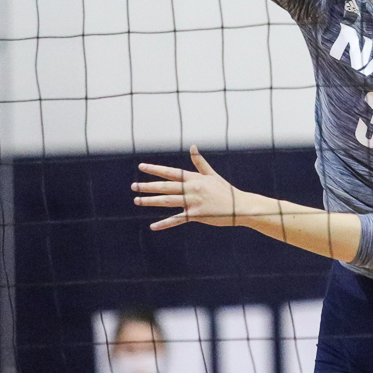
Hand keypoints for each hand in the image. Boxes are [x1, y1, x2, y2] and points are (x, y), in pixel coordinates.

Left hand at [133, 146, 254, 230]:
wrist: (239, 207)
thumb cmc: (226, 191)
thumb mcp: (212, 175)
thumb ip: (200, 163)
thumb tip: (193, 146)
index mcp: (194, 178)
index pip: (171, 172)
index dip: (155, 169)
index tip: (141, 167)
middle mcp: (191, 189)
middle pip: (165, 186)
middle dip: (148, 186)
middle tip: (133, 186)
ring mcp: (193, 202)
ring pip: (167, 201)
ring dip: (151, 201)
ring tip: (137, 200)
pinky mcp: (195, 216)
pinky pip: (176, 220)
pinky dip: (164, 224)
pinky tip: (153, 226)